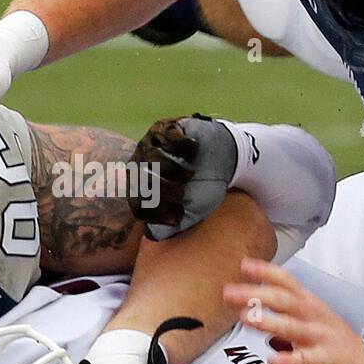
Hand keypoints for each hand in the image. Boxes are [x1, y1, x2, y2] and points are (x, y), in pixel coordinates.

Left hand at [129, 116, 235, 239]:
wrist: (225, 159)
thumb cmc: (203, 187)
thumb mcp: (191, 211)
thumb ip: (172, 226)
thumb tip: (153, 237)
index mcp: (140, 188)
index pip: (138, 204)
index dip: (158, 213)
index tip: (179, 216)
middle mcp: (140, 164)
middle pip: (142, 181)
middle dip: (166, 191)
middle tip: (183, 193)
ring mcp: (151, 143)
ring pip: (155, 158)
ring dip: (176, 169)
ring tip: (190, 173)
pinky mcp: (167, 127)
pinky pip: (171, 137)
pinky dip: (186, 148)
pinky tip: (194, 152)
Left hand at [223, 257, 363, 363]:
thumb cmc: (330, 339)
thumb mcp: (309, 316)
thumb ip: (281, 309)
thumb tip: (249, 306)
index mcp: (308, 302)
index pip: (286, 281)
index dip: (266, 271)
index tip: (243, 265)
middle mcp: (313, 315)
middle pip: (283, 300)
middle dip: (256, 294)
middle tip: (229, 293)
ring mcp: (319, 337)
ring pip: (291, 327)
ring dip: (267, 321)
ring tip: (245, 318)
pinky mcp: (325, 360)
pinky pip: (305, 359)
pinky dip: (289, 359)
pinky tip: (274, 359)